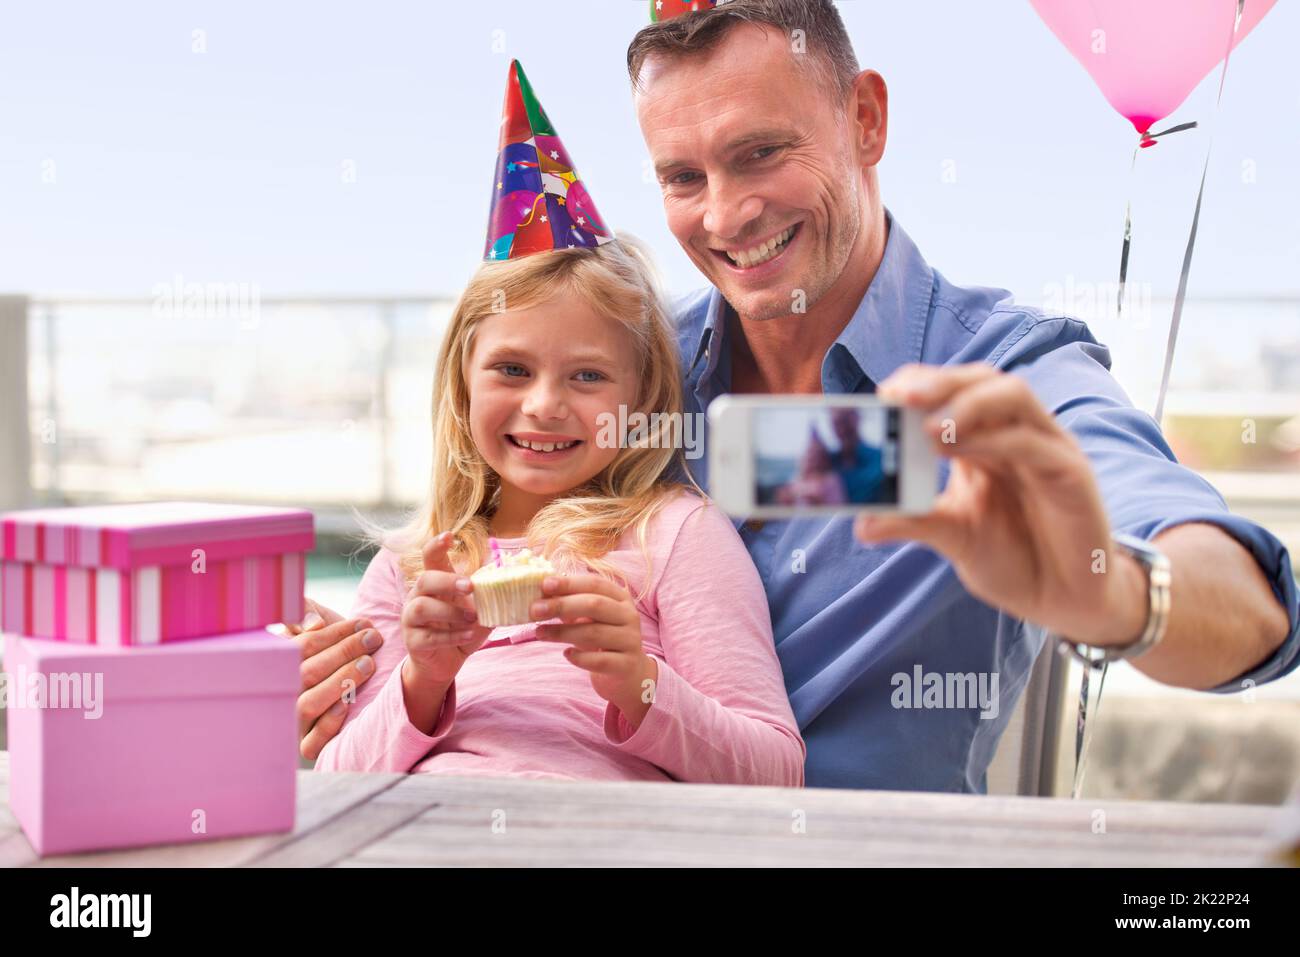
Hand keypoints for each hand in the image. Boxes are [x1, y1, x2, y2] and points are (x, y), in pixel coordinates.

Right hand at [289, 603, 383, 760]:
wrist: (347, 672)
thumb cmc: (328, 645)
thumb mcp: (315, 619)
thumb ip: (305, 610)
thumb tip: (313, 624)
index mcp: (278, 663)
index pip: (302, 647)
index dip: (334, 634)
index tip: (364, 624)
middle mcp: (281, 692)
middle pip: (306, 673)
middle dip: (343, 653)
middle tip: (372, 639)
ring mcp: (291, 720)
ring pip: (307, 705)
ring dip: (339, 683)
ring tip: (367, 664)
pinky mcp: (305, 745)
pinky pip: (311, 742)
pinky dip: (328, 723)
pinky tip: (347, 702)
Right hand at [401, 532, 492, 688]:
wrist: (446, 661)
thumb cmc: (463, 628)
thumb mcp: (480, 609)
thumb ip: (491, 595)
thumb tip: (517, 579)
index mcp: (435, 583)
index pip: (430, 557)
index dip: (437, 545)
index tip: (449, 536)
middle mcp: (418, 596)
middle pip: (425, 579)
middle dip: (448, 581)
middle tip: (470, 587)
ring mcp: (412, 619)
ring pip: (422, 607)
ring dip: (450, 611)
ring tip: (473, 618)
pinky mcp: (413, 641)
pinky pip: (429, 636)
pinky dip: (452, 635)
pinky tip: (470, 634)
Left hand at [532, 574, 657, 722]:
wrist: (628, 672)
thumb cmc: (602, 639)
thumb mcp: (589, 619)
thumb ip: (570, 606)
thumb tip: (540, 596)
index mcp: (620, 598)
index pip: (595, 584)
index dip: (569, 583)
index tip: (544, 585)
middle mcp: (629, 616)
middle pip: (595, 605)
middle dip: (562, 605)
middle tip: (534, 610)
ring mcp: (631, 640)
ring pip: (594, 633)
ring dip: (562, 632)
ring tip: (540, 633)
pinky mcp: (627, 664)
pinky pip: (600, 660)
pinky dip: (580, 657)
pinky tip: (566, 654)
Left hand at [854, 362, 1146, 647]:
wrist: (1064, 600)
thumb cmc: (1013, 559)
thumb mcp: (953, 537)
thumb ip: (913, 522)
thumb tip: (861, 523)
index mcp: (984, 441)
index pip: (954, 390)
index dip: (921, 383)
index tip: (883, 396)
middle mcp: (1016, 434)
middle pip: (983, 380)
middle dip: (939, 382)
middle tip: (899, 397)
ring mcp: (1047, 448)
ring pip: (1013, 396)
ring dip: (966, 404)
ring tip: (927, 428)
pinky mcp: (1071, 473)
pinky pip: (1034, 442)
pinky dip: (993, 439)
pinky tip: (957, 449)